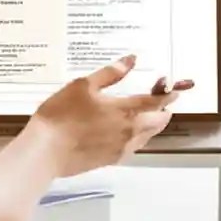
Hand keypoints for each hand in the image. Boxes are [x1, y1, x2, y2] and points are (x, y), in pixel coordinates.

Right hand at [27, 55, 190, 176]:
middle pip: (159, 121)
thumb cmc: (62, 114)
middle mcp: (129, 132)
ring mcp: (122, 149)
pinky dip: (140, 136)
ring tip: (148, 113)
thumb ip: (110, 73)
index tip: (175, 88)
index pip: (156, 102)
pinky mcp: (112, 160)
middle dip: (164, 109)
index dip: (168, 94)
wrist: (45, 152)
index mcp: (126, 111)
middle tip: (160, 99)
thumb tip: (131, 60)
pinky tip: (129, 131)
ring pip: (149, 136)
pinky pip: (135, 147)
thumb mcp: (83, 85)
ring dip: (153, 123)